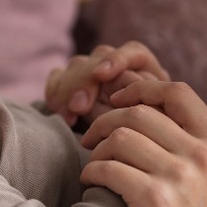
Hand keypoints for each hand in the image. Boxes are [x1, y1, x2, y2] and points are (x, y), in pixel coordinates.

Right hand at [43, 41, 169, 125]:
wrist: (129, 154)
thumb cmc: (146, 137)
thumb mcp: (151, 123)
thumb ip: (138, 109)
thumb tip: (120, 102)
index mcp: (146, 70)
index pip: (132, 52)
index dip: (115, 60)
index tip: (101, 75)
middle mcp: (119, 66)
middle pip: (100, 57)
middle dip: (86, 80)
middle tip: (79, 107)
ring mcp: (94, 74)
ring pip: (77, 66)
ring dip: (69, 89)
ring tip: (68, 116)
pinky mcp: (72, 84)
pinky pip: (58, 77)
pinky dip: (55, 90)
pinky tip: (56, 108)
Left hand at [79, 80, 206, 206]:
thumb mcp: (205, 180)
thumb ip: (182, 144)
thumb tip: (137, 108)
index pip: (176, 90)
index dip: (140, 88)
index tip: (116, 101)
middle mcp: (204, 155)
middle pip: (139, 112)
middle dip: (105, 121)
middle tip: (89, 139)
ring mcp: (181, 177)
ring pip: (120, 137)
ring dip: (96, 150)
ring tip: (94, 168)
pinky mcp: (155, 201)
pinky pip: (107, 168)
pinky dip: (91, 173)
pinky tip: (92, 185)